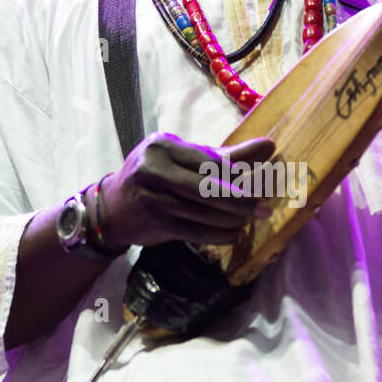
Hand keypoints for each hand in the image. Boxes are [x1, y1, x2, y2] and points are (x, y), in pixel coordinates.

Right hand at [97, 132, 277, 248]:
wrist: (111, 208)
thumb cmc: (155, 176)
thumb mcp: (182, 158)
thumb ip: (225, 155)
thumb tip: (269, 146)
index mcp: (163, 146)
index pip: (210, 161)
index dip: (239, 173)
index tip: (266, 180)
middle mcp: (154, 170)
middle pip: (208, 187)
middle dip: (241, 201)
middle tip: (265, 209)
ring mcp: (153, 198)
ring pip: (204, 212)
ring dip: (232, 220)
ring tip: (249, 221)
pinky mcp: (155, 224)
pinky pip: (196, 231)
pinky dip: (218, 235)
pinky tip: (233, 234)